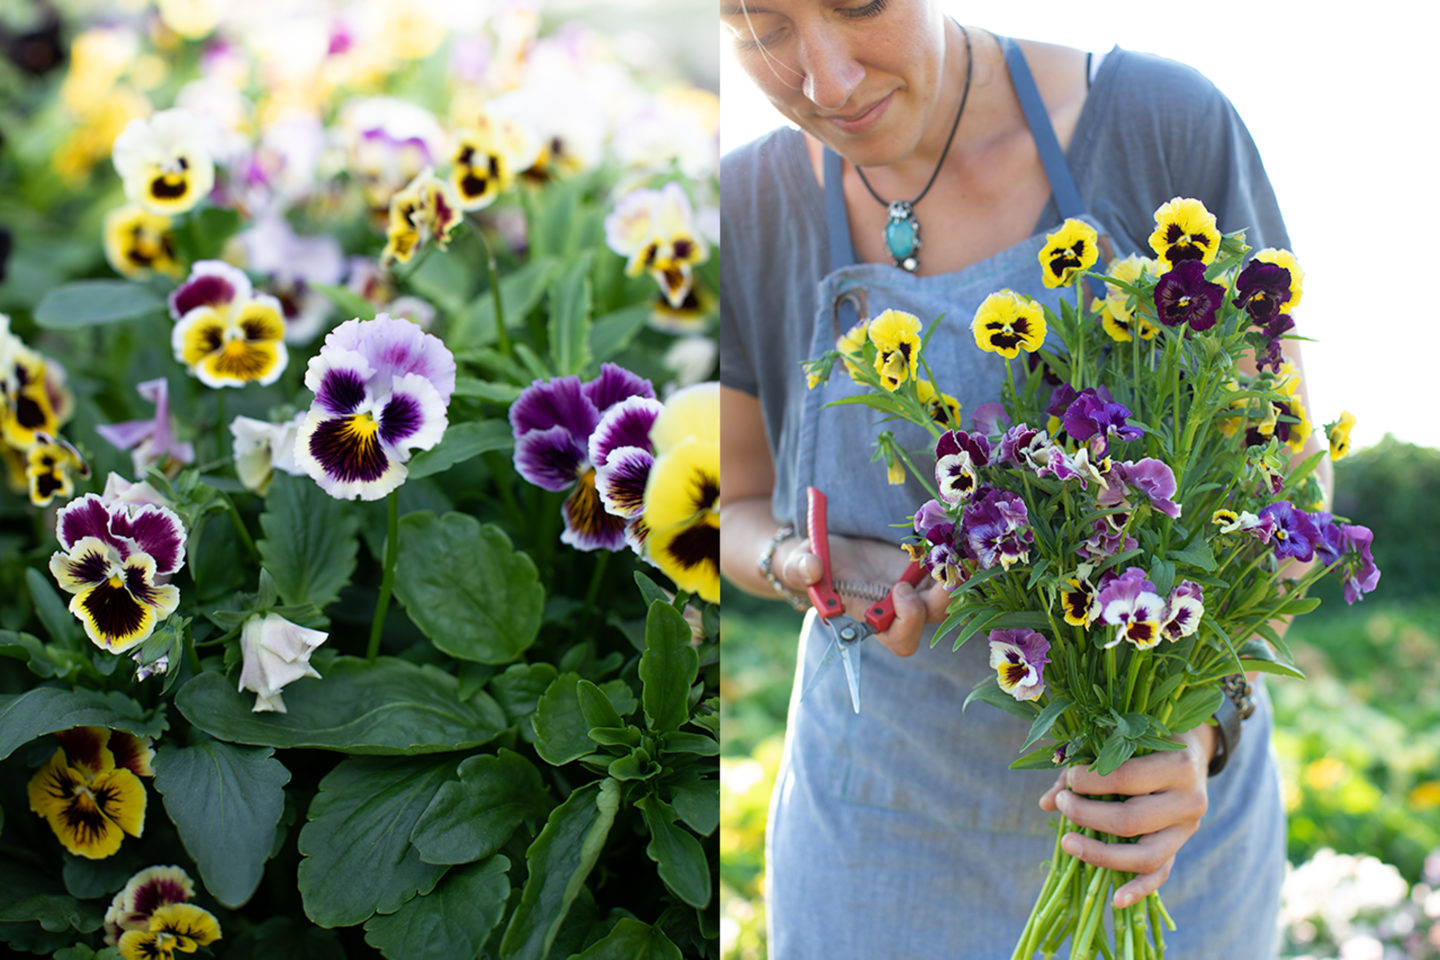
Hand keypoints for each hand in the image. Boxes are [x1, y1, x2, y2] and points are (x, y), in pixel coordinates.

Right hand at [775, 533, 947, 656]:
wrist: (823, 550)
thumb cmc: (808, 564)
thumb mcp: (796, 563)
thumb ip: (800, 568)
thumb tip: (812, 568)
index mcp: (869, 616)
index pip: (900, 638)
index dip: (909, 619)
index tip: (899, 589)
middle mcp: (896, 609)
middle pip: (932, 619)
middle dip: (941, 596)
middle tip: (936, 564)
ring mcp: (912, 590)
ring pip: (947, 596)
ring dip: (952, 574)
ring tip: (944, 546)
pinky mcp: (920, 569)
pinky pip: (947, 571)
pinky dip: (950, 555)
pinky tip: (943, 535)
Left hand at [1038, 724, 1216, 907]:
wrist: (1192, 752)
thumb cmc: (1147, 742)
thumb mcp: (1124, 742)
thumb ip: (1086, 768)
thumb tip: (1047, 802)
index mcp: (1179, 765)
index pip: (1126, 779)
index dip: (1091, 781)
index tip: (1070, 778)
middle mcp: (1190, 801)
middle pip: (1131, 821)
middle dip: (1087, 815)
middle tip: (1063, 804)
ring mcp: (1187, 830)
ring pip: (1145, 856)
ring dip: (1101, 854)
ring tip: (1067, 842)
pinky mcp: (1179, 847)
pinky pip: (1160, 874)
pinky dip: (1138, 889)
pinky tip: (1115, 899)